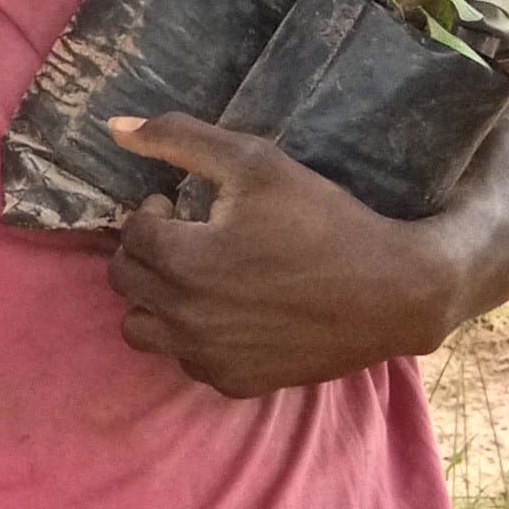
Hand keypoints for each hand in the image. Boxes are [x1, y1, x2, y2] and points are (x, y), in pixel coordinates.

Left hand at [105, 113, 464, 397]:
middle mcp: (185, 317)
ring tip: (191, 277)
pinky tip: (226, 312)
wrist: (392, 291)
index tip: (180, 205)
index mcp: (182, 261)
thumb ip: (180, 138)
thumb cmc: (323, 219)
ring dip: (154, 299)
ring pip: (141, 328)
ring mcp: (209, 356)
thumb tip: (116, 127)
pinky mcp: (236, 382)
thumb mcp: (255, 161)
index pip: (132, 232)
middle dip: (147, 251)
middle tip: (185, 236)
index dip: (153, 211)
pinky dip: (193, 336)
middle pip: (126, 279)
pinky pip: (186, 360)